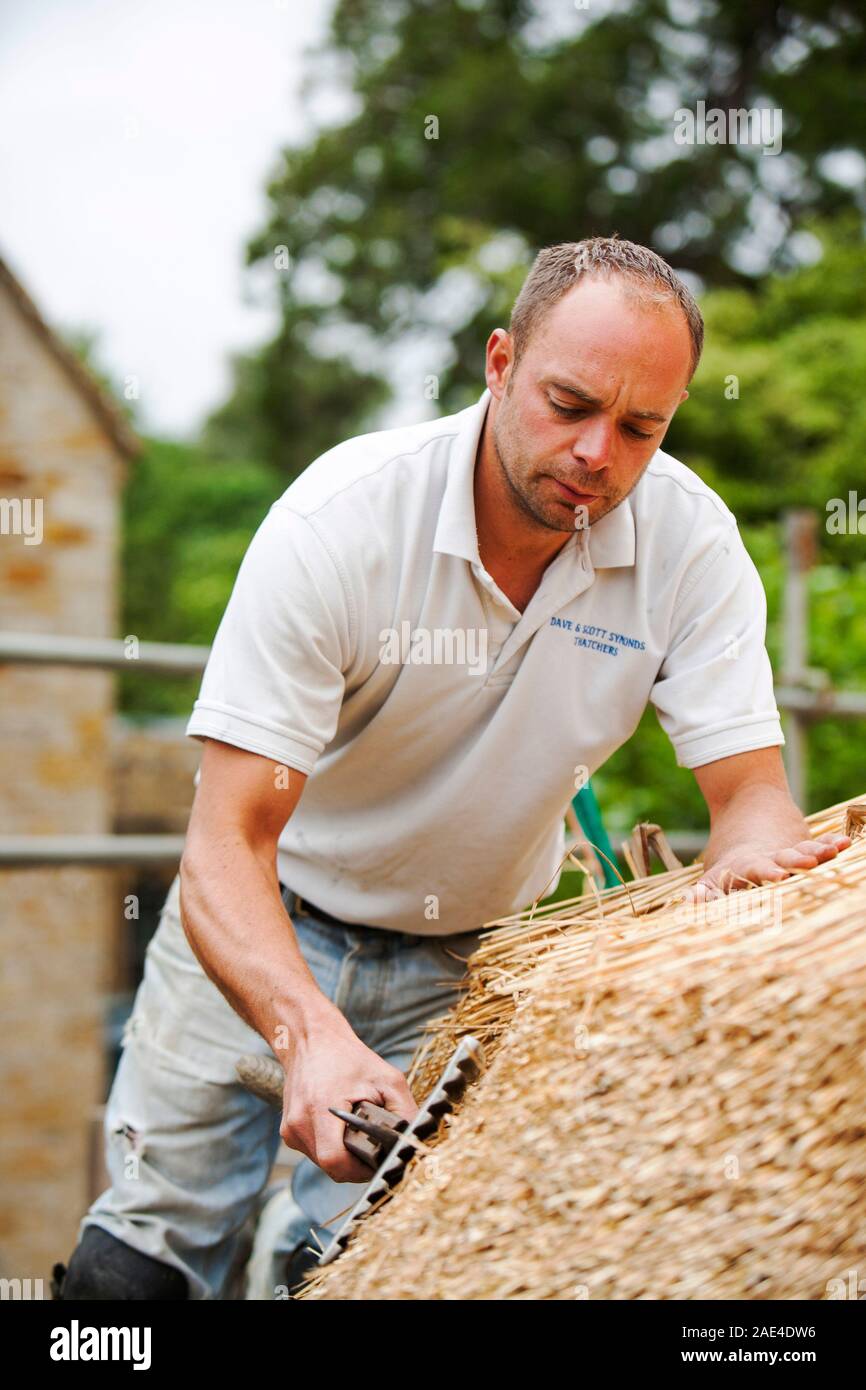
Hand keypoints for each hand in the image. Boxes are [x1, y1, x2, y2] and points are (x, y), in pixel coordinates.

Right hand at [279, 1016, 417, 1181]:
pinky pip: (315, 1153)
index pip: (336, 1162)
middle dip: (356, 1164)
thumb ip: (405, 1112)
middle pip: (331, 1167)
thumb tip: (416, 1141)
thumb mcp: (387, 1079)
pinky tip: (342, 1130)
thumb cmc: (348, 1057)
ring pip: (322, 1163)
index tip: (378, 1161)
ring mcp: (290, 1130)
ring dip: (344, 1156)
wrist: (311, 1040)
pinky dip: (332, 1147)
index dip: (361, 1170)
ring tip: (357, 1133)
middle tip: (374, 1148)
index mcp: (319, 1110)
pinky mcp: (288, 1132)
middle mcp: (299, 1125)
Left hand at [685, 831, 850, 899]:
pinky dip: (830, 845)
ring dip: (815, 852)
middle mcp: (769, 860)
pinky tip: (843, 843)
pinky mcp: (804, 849)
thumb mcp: (715, 878)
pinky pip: (818, 846)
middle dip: (789, 863)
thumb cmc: (732, 865)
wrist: (748, 807)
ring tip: (829, 852)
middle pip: (779, 860)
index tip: (775, 876)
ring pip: (801, 851)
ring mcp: (788, 854)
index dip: (763, 874)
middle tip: (800, 865)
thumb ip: (705, 893)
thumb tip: (687, 904)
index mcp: (746, 868)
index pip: (752, 872)